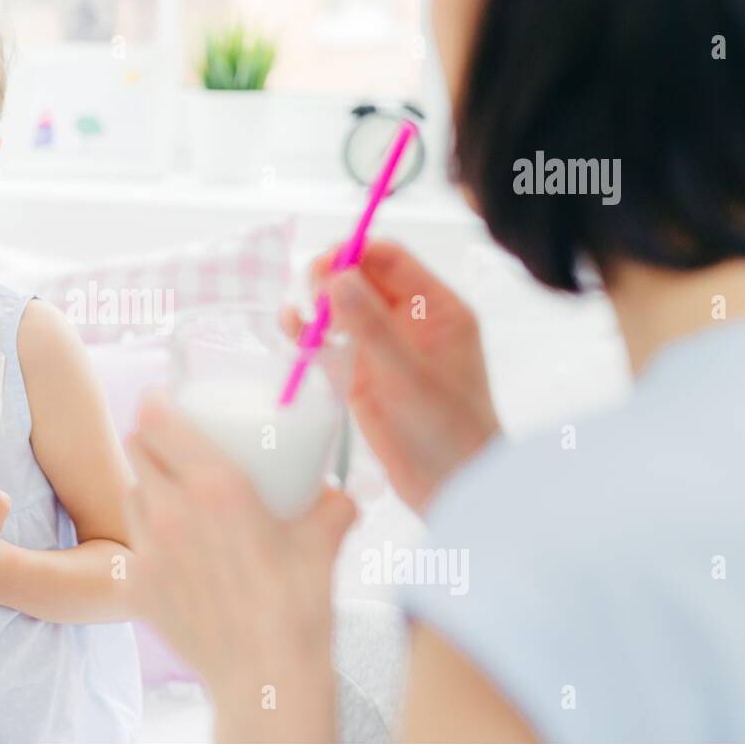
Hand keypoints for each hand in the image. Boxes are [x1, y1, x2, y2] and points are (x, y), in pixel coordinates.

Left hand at [123, 390, 355, 713]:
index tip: (161, 400)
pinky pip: (133, 546)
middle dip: (150, 441)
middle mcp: (172, 511)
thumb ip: (332, 505)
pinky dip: (149, 541)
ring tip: (175, 501)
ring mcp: (149, 550)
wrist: (267, 676)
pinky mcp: (136, 586)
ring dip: (147, 489)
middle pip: (135, 450)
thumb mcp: (323, 542)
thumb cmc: (299, 608)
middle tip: (171, 448)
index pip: (157, 420)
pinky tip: (176, 555)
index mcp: (216, 486)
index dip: (154, 403)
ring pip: (130, 496)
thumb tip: (338, 493)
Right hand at [283, 240, 499, 512]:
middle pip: (362, 279)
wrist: (452, 489)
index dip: (355, 254)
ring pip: (342, 311)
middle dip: (331, 279)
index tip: (323, 266)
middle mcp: (410, 323)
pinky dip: (310, 336)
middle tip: (310, 293)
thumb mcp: (408, 374)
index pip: (391, 259)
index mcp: (437, 310)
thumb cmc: (448, 431)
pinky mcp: (361, 377)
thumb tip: (335, 275)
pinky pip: (330, 345)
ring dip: (317, 307)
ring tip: (301, 318)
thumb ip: (370, 325)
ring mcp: (383, 350)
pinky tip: (292, 329)